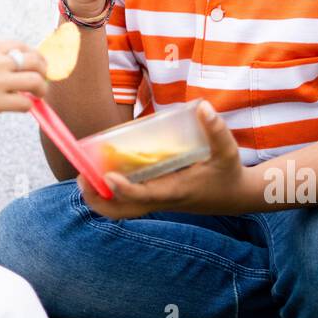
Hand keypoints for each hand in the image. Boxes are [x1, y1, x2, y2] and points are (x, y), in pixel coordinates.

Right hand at [0, 40, 50, 139]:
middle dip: (43, 72)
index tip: (38, 67)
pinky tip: (20, 108)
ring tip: (35, 97)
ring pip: (35, 80)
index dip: (36, 56)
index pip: (22, 46)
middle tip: (40, 84)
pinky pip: (24, 102)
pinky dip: (27, 106)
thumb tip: (23, 67)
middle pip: (34, 60)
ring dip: (40, 90)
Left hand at [76, 101, 246, 218]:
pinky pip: (127, 202)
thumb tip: (202, 107)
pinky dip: (110, 193)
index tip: (108, 176)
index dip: (125, 189)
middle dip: (99, 199)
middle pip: (123, 210)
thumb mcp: (228, 150)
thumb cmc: (228, 173)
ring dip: (100, 198)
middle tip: (81, 178)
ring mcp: (158, 202)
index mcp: (176, 191)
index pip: (145, 195)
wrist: (236, 196)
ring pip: (122, 209)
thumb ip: (216, 129)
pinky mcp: (156, 198)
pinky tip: (100, 173)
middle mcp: (163, 200)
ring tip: (83, 176)